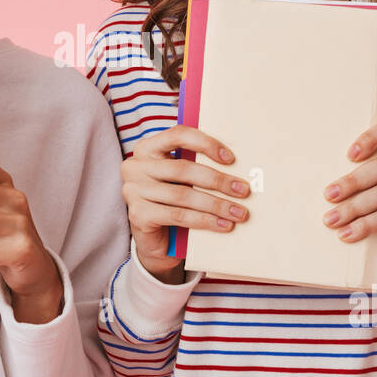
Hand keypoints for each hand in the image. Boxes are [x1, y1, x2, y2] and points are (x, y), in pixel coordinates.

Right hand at [120, 125, 250, 284]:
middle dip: (218, 180)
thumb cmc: (173, 202)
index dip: (206, 144)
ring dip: (216, 205)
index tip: (230, 159)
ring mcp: (133, 190)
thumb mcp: (183, 180)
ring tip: (238, 212)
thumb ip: (197, 166)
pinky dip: (204, 221)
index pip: (178, 135)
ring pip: (183, 194)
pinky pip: (178, 215)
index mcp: (147, 148)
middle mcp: (135, 166)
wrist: (156, 240)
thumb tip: (235, 165)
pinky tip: (223, 225)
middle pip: (183, 168)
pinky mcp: (137, 214)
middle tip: (242, 190)